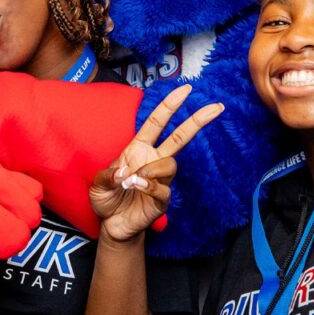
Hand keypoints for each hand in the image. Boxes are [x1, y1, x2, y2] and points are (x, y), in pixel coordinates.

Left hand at [89, 84, 223, 243]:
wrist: (112, 225)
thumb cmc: (107, 199)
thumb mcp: (97, 183)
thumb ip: (106, 176)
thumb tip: (123, 174)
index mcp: (138, 149)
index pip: (157, 123)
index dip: (169, 106)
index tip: (185, 90)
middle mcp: (153, 160)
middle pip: (180, 137)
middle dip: (197, 121)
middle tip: (217, 107)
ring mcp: (160, 180)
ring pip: (171, 164)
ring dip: (152, 169)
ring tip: (133, 180)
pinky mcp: (162, 200)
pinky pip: (164, 188)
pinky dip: (150, 186)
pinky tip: (137, 188)